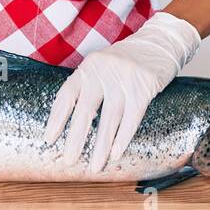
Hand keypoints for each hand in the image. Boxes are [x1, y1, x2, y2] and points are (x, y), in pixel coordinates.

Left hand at [42, 11, 201, 171]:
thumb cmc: (128, 59)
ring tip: (94, 167)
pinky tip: (116, 153)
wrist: (160, 42)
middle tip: (68, 161)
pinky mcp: (143, 87)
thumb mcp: (102, 65)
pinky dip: (123, 138)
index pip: (67, 94)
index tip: (49, 139)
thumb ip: (89, 84)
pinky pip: (131, 117)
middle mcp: (103, 71)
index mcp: (88, 67)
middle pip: (85, 110)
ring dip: (101, 146)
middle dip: (76, 139)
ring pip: (109, 119)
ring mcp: (123, 79)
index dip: (57, 118)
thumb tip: (72, 118)